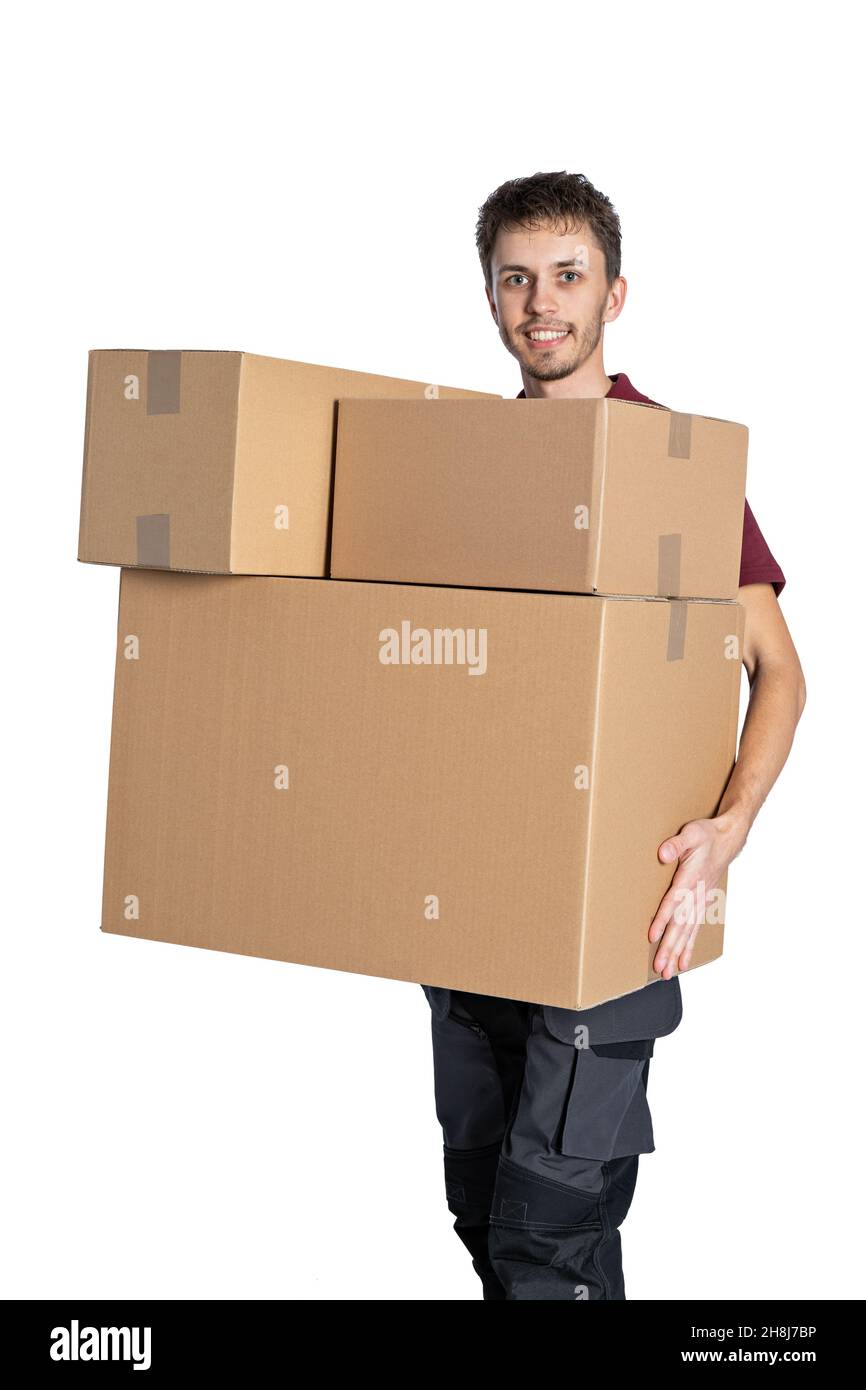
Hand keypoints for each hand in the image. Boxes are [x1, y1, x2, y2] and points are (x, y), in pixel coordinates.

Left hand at [648, 812, 747, 978]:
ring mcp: (701, 902)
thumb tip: (663, 853)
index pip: (675, 903)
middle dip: (670, 947)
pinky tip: (683, 962)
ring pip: (688, 932)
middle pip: (681, 925)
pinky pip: (695, 930)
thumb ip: (677, 844)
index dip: (663, 919)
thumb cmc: (707, 836)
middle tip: (660, 968)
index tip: (653, 936)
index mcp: (690, 879)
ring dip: (678, 953)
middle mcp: (696, 895)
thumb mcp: (691, 833)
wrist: (728, 840)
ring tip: (669, 973)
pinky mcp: (702, 904)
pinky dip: (689, 947)